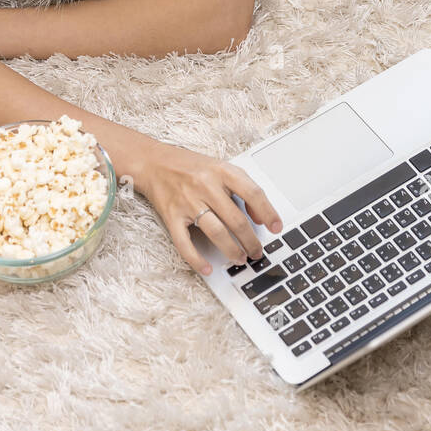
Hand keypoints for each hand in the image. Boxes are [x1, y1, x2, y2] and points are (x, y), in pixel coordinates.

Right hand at [130, 139, 282, 274]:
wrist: (153, 162)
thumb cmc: (190, 166)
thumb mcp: (220, 168)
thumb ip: (242, 187)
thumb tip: (261, 216)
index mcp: (221, 171)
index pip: (253, 193)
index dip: (268, 212)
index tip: (277, 228)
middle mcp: (205, 185)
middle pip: (236, 219)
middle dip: (251, 240)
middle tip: (257, 252)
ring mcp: (187, 202)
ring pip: (216, 232)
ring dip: (232, 250)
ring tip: (240, 258)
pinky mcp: (171, 216)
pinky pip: (185, 244)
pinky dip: (197, 260)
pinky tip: (207, 268)